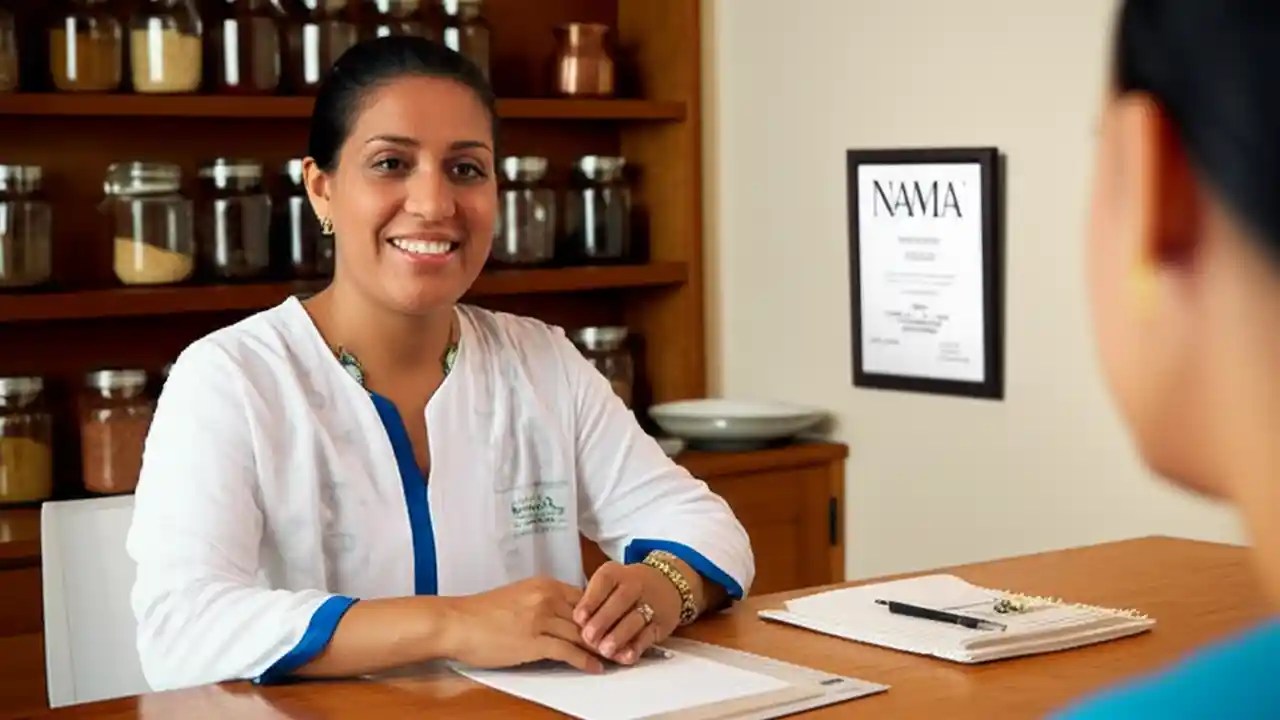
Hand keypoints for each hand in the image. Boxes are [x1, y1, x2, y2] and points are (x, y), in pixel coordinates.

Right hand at [442, 577, 604, 673]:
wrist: (456, 623)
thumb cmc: (481, 613)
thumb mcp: (518, 597)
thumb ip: (542, 602)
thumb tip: (562, 615)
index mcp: (544, 584)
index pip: (585, 597)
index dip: (604, 612)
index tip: (618, 622)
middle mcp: (547, 597)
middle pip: (589, 616)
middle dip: (610, 630)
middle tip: (627, 642)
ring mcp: (541, 619)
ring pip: (583, 634)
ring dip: (604, 647)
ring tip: (619, 657)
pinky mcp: (533, 641)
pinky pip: (568, 651)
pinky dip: (586, 661)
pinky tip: (596, 667)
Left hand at [574, 561, 681, 665]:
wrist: (666, 583)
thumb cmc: (627, 587)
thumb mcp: (609, 583)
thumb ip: (592, 600)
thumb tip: (578, 623)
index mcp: (616, 573)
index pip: (603, 583)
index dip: (590, 601)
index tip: (578, 618)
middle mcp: (635, 585)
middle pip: (620, 601)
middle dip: (603, 621)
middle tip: (588, 637)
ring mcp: (651, 603)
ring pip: (635, 619)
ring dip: (619, 636)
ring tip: (605, 650)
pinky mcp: (661, 623)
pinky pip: (648, 635)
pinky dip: (636, 647)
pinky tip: (625, 656)